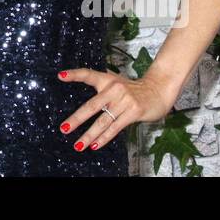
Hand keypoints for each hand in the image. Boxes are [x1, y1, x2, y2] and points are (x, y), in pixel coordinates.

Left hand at [57, 67, 172, 151]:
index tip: (60, 76)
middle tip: (64, 128)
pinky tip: (95, 145)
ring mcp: (124, 101)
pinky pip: (115, 128)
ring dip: (89, 135)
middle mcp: (114, 88)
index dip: (74, 74)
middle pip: (91, 106)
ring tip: (78, 145)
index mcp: (108, 79)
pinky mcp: (133, 112)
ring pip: (102, 121)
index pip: (88, 74)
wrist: (159, 90)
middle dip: (77, 119)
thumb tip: (84, 91)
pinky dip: (104, 138)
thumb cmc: (134, 89)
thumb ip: (102, 86)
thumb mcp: (117, 83)